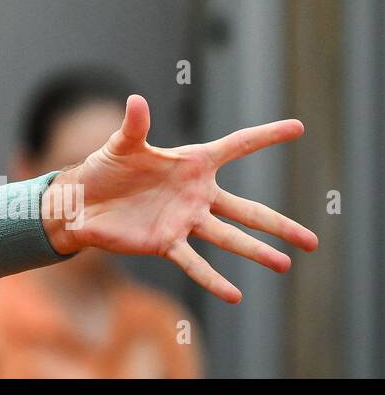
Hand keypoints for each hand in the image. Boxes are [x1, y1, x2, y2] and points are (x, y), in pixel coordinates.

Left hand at [43, 95, 318, 302]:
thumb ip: (134, 125)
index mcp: (191, 164)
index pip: (236, 146)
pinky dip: (212, 279)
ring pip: (228, 238)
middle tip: (312, 241)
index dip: (266, 136)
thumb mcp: (122, 144)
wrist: (83, 202)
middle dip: (279, 225)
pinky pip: (193, 263)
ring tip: (284, 264)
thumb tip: (136, 100)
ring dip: (255, 252)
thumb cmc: (105, 168)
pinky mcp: (165, 242)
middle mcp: (196, 195)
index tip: (297, 127)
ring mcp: (184, 220)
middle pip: (246, 210)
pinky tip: (234, 295)